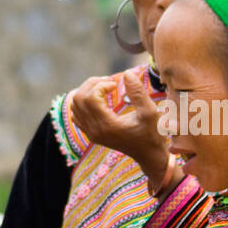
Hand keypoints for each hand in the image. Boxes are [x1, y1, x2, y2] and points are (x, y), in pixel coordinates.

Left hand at [67, 68, 168, 183]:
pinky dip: (83, 102)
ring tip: (104, 88)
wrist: (147, 154)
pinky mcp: (90, 133)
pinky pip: (76, 114)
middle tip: (108, 82)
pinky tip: (99, 99)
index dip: (101, 85)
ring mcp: (90, 133)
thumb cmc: (152, 133)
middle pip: (79, 99)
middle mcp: (94, 130)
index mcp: (107, 126)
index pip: (91, 98)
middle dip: (92, 84)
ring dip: (87, 91)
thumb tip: (126, 73)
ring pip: (75, 106)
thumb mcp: (150, 112)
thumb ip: (138, 93)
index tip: (116, 84)